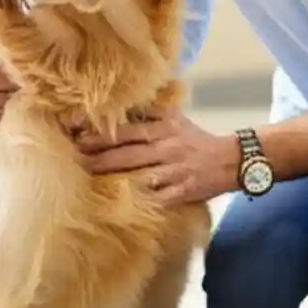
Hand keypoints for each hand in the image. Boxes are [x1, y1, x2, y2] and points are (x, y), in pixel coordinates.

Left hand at [74, 109, 240, 206]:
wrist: (232, 160)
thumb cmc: (198, 140)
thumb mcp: (177, 120)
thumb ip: (153, 112)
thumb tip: (126, 102)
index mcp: (165, 128)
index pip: (127, 129)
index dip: (101, 132)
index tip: (77, 134)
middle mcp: (167, 147)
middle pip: (127, 152)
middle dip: (98, 155)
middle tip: (74, 157)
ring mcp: (175, 170)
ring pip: (138, 174)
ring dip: (113, 177)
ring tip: (87, 180)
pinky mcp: (183, 191)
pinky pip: (157, 197)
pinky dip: (139, 200)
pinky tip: (119, 204)